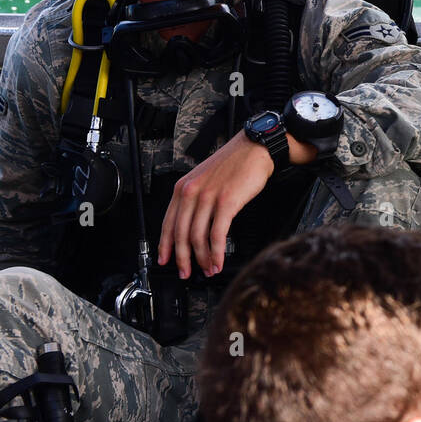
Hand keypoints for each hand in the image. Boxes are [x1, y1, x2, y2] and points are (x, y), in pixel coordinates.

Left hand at [158, 131, 272, 278]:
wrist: (254, 148)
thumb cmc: (234, 164)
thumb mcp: (205, 178)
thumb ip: (195, 200)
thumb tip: (193, 226)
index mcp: (183, 188)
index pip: (168, 223)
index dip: (166, 245)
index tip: (166, 260)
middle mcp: (192, 192)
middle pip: (181, 234)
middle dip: (183, 258)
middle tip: (186, 272)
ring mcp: (208, 197)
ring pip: (198, 237)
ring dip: (203, 258)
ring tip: (208, 269)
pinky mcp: (227, 202)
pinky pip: (217, 234)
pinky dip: (217, 252)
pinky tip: (218, 260)